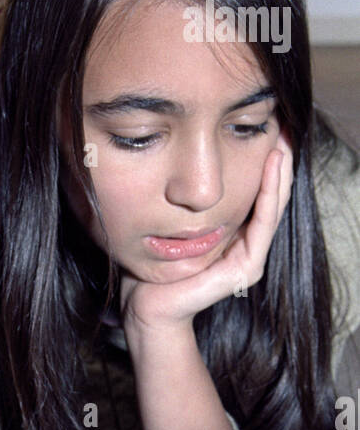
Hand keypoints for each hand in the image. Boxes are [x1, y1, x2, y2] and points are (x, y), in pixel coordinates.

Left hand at [121, 133, 294, 335]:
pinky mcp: (247, 267)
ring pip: (272, 205)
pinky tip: (272, 164)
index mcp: (232, 235)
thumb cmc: (150, 265)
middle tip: (282, 124)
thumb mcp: (169, 221)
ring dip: (280, 171)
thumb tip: (181, 161)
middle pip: (269, 195)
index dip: (262, 160)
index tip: (266, 125)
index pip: (255, 191)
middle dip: (277, 160)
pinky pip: (264, 223)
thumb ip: (185, 200)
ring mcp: (250, 257)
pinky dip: (270, 192)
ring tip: (283, 138)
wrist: (146, 305)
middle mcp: (245, 245)